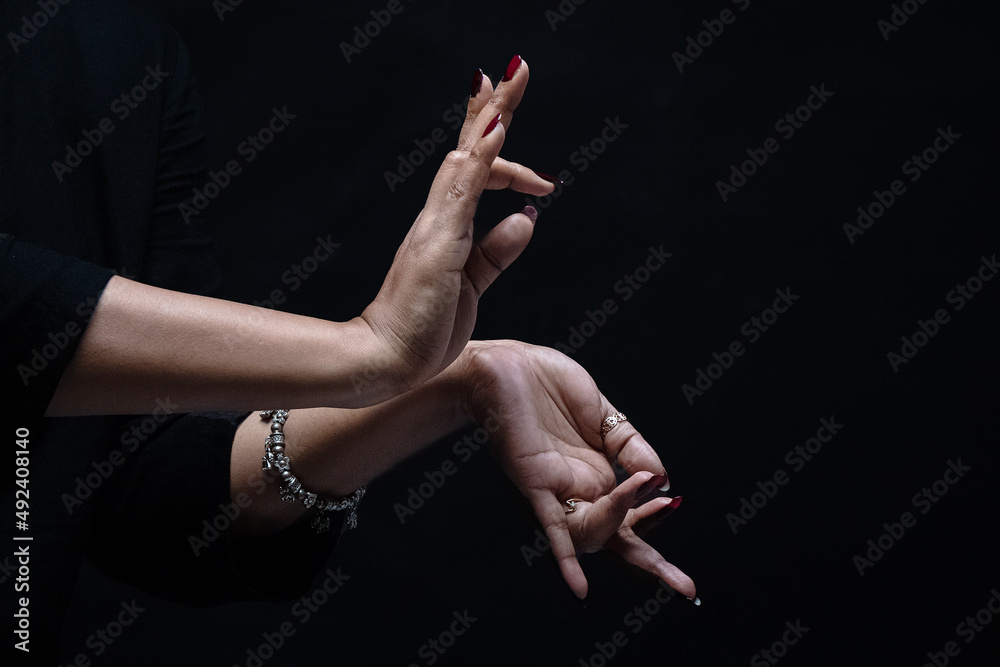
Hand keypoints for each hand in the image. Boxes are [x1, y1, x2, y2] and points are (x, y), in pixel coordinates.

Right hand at [360, 56, 554, 391]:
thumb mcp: (472, 284)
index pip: (476, 169)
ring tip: (512, 77)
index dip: (495, 141)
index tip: (512, 120)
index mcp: (447, 226)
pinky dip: (481, 156)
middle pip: (470, 147)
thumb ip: (497, 251)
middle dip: (494, 107)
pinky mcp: (438, 241)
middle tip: (515, 69)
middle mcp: (439, 216)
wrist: (386, 362)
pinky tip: (498, 127)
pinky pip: (462, 189)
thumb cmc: (422, 331)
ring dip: (491, 114)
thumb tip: (526, 218)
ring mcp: (437, 225)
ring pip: (467, 156)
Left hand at [464, 341, 696, 600]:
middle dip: (652, 562)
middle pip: (616, 537)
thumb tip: (661, 479)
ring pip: (590, 534)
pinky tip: (580, 588)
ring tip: (637, 487)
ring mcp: (557, 489)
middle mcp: (578, 487)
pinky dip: (567, 559)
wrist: (506, 363)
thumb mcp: (603, 413)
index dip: (655, 515)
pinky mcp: (533, 482)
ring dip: (619, 522)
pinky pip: (551, 527)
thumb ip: (631, 445)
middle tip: (686, 584)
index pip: (631, 511)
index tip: (674, 505)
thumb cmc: (548, 383)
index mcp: (597, 472)